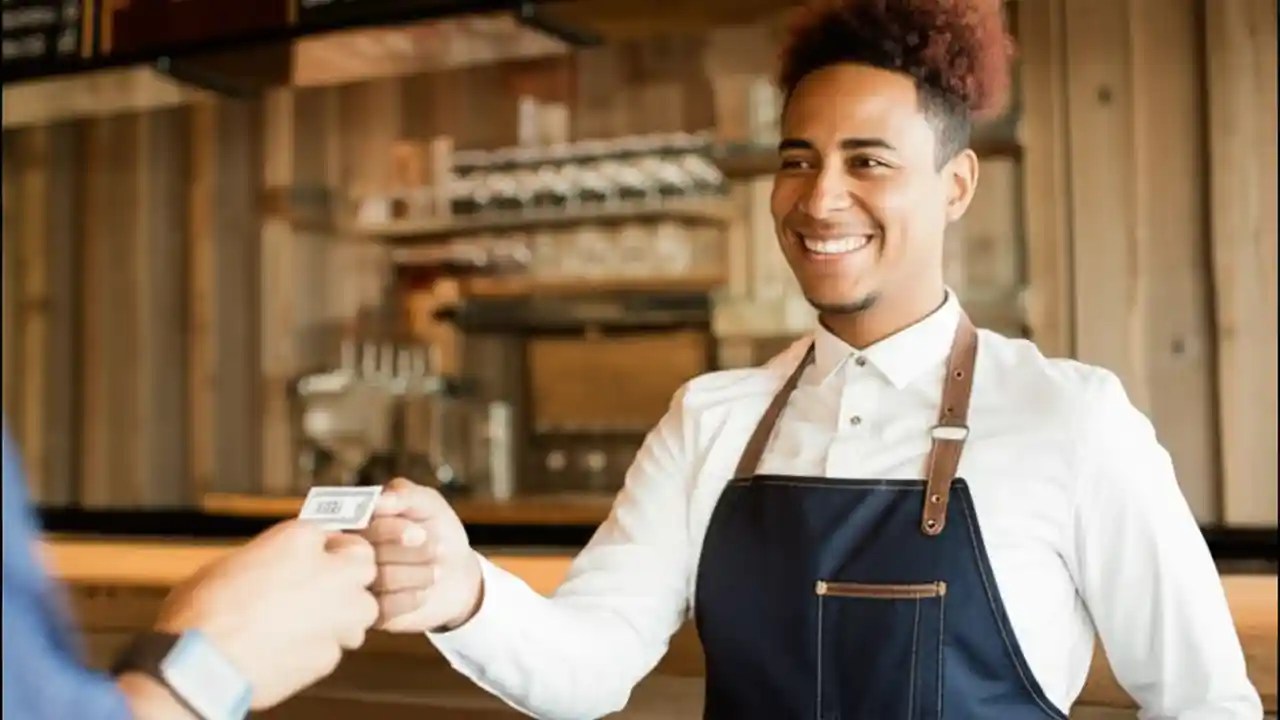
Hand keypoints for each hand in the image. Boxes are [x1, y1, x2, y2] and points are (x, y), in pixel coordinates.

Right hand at [153, 520, 378, 709]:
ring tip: (310, 623)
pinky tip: (292, 650)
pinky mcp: (331, 654)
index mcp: (298, 539)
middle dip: (348, 574)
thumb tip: (275, 569)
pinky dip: (321, 648)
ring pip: (362, 610)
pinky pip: (336, 646)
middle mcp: (329, 571)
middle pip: (363, 565)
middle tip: (326, 586)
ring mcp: (337, 614)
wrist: (200, 663)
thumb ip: (267, 562)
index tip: (313, 557)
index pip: (329, 531)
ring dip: (343, 614)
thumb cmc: (201, 610)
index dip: (321, 547)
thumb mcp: (230, 564)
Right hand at [361, 478, 482, 633]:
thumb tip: (379, 500)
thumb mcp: (428, 505)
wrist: (457, 574)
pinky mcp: (369, 615)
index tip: (421, 532)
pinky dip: (411, 598)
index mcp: (354, 522)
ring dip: (417, 573)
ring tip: (436, 571)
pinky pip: (383, 608)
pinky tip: (424, 592)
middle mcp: (347, 555)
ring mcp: (356, 586)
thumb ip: (405, 494)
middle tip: (436, 549)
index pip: (357, 523)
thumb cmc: (437, 531)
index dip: (390, 529)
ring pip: (380, 579)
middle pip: (368, 552)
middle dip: (408, 551)